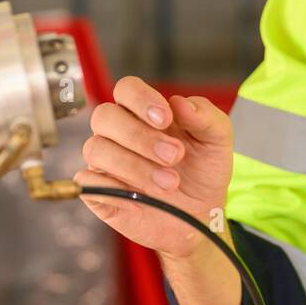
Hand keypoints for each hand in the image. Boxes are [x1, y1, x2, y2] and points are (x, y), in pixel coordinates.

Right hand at [76, 77, 233, 260]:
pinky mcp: (98, 191)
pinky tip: (140, 197)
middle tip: (175, 156)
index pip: (126, 89)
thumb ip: (206, 116)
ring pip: (96, 149)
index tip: (166, 118)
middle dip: (140, 136)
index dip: (141, 99)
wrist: (201, 215)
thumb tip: (181, 103)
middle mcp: (119, 133)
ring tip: (170, 182)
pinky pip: (87, 182)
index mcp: (144, 113)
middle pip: (105, 116)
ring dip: (135, 166)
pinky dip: (114, 188)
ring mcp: (105, 162)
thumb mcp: (217, 141)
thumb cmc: (202, 172)